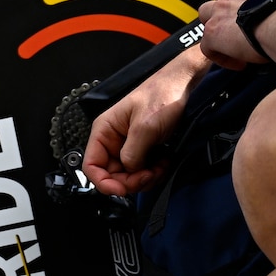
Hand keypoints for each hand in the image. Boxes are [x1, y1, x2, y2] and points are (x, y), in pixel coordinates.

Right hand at [81, 46, 206, 196]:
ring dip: (145, 177)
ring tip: (159, 167)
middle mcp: (112, 140)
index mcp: (104, 131)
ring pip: (128, 175)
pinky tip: (163, 163)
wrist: (184, 84)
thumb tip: (127, 171)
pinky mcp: (143, 149)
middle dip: (131, 180)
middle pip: (111, 175)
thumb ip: (131, 153)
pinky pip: (142, 170)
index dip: (104, 182)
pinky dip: (153, 172)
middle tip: (148, 175)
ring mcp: (128, 145)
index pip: (91, 166)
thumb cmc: (162, 95)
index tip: (123, 190)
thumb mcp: (145, 127)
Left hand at [199, 0, 275, 70]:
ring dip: (216, 31)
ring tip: (234, 46)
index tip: (259, 20)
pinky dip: (219, 56)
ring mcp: (222, 11)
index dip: (247, 5)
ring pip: (206, 16)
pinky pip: (206, 46)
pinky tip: (238, 63)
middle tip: (241, 33)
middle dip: (226, 14)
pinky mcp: (215, 32)